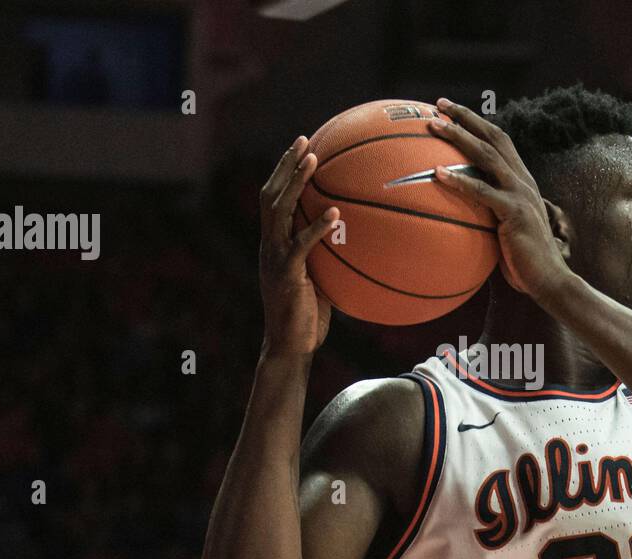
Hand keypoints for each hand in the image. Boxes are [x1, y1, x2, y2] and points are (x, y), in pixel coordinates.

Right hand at [258, 136, 338, 357]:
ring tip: (313, 161)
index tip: (300, 148)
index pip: (273, 199)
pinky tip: (334, 213)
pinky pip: (300, 245)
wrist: (290, 346)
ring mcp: (274, 258)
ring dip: (295, 183)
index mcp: (274, 243)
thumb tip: (362, 239)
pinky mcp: (287, 274)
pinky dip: (316, 227)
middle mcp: (269, 245)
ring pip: (279, 211)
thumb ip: (330, 256)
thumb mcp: (321, 278)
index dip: (283, 172)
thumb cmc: (309, 315)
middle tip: (304, 140)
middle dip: (286, 166)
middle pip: (271, 195)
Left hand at [427, 98, 574, 300]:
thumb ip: (488, 214)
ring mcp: (520, 194)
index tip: (451, 111)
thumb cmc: (524, 261)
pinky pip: (482, 191)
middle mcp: (523, 181)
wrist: (549, 279)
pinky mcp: (514, 212)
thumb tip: (460, 213)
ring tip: (434, 126)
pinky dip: (459, 180)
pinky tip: (437, 173)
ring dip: (459, 137)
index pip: (499, 142)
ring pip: (486, 156)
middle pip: (493, 138)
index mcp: (521, 181)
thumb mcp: (505, 230)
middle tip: (439, 105)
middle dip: (465, 117)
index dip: (477, 123)